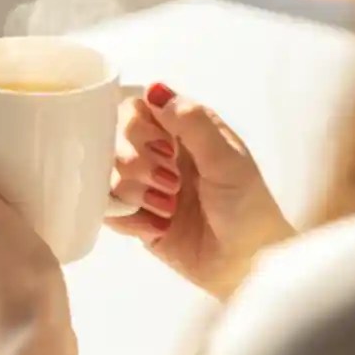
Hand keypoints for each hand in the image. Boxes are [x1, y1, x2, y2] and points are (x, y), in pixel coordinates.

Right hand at [107, 83, 294, 296]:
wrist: (245, 265)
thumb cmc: (248, 209)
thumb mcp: (227, 160)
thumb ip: (192, 123)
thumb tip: (155, 88)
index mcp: (183, 131)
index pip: (136, 107)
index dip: (139, 126)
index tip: (163, 146)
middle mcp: (159, 153)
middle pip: (113, 138)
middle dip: (137, 163)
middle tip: (172, 183)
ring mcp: (144, 186)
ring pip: (107, 174)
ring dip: (136, 193)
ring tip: (168, 209)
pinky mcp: (135, 218)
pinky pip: (107, 209)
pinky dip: (129, 219)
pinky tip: (157, 228)